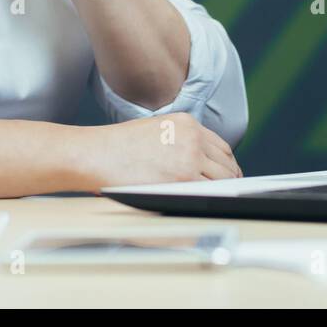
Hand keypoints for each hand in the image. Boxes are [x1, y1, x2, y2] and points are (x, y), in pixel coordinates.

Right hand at [78, 113, 242, 189]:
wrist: (97, 153)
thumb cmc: (118, 146)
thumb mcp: (157, 129)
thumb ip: (181, 140)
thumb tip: (198, 162)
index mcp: (187, 123)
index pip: (222, 146)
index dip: (227, 164)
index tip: (226, 174)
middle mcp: (192, 137)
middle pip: (226, 163)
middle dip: (229, 179)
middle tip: (227, 192)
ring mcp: (189, 157)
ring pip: (222, 179)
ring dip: (222, 191)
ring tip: (216, 200)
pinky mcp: (182, 178)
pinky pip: (208, 192)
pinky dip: (211, 198)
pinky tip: (206, 203)